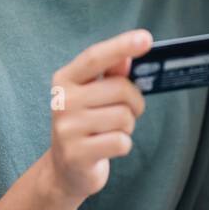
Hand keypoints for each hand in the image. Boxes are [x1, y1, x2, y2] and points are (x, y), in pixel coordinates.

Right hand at [46, 29, 150, 199]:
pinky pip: (121, 142)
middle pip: (120, 89)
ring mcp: (67, 129)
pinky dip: (123, 145)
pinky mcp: (77, 154)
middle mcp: (62, 101)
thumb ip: (110, 75)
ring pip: (124, 117)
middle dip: (134, 102)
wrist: (65, 170)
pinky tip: (108, 147)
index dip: (121, 46)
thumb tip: (127, 57)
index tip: (146, 38)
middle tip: (129, 111)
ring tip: (112, 131)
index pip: (95, 57)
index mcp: (65, 80)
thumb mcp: (93, 97)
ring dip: (128, 126)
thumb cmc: (87, 125)